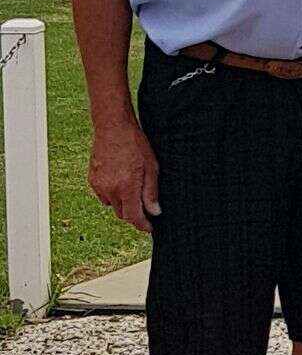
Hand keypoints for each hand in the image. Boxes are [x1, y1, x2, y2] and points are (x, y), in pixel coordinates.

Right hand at [88, 111, 161, 232]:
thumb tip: (155, 212)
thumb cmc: (135, 144)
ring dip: (122, 203)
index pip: (133, 218)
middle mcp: (110, 189)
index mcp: (126, 188)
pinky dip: (112, 194)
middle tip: (145, 206)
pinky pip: (103, 195)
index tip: (150, 228)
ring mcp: (99, 185)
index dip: (143, 226)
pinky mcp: (92, 179)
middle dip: (134, 213)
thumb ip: (151, 192)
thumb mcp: (151, 168)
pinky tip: (120, 180)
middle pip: (122, 214)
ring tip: (132, 188)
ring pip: (112, 205)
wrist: (112, 127)